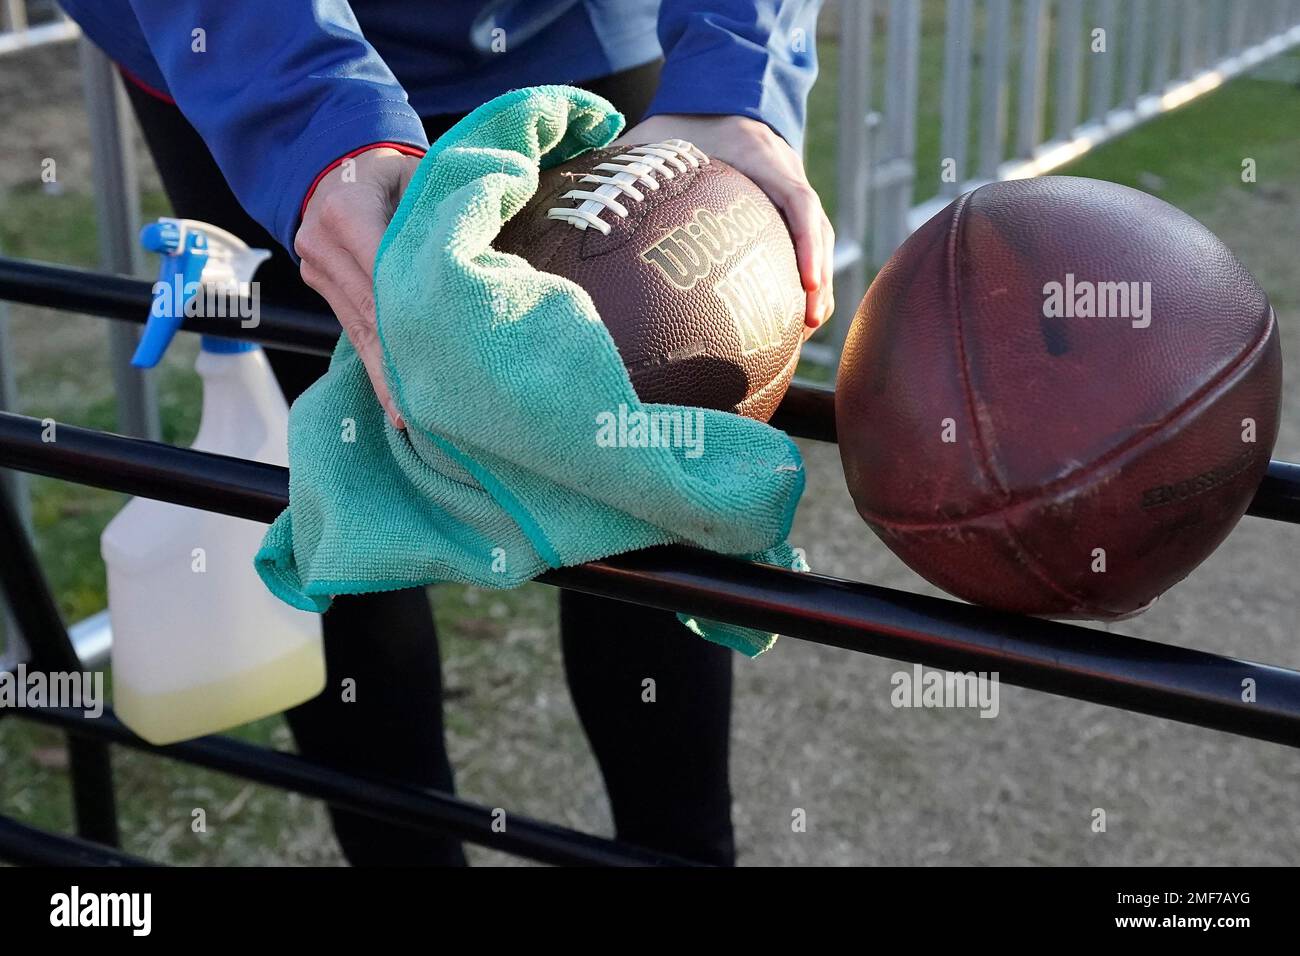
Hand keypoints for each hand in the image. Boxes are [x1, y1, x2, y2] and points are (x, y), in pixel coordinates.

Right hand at [295, 147, 422, 428]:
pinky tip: (396, 404)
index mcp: (347, 209)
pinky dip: (377, 365)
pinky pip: (354, 330)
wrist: (343, 164)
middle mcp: (322, 242)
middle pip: (371, 310)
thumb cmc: (397, 171)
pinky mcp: (323, 287)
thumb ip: (446, 211)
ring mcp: (317, 268)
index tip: (439, 352)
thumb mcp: (423, 175)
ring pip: (360, 329)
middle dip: (402, 357)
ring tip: (412, 418)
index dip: (411, 313)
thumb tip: (485, 255)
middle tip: (434, 403)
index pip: (384, 270)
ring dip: (388, 375)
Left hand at [613, 114, 833, 338]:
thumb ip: (630, 165)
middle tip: (809, 320)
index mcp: (760, 158)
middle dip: (818, 275)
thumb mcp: (657, 139)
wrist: (717, 99)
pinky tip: (791, 316)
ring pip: (818, 239)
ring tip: (807, 326)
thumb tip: (585, 199)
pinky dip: (806, 275)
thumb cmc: (684, 125)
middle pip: (817, 228)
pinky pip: (806, 242)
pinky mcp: (785, 208)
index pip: (797, 199)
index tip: (805, 281)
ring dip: (818, 283)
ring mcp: (790, 191)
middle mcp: (785, 174)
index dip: (805, 240)